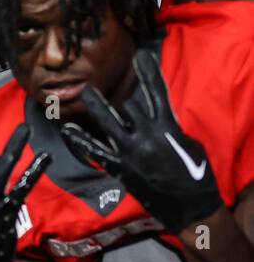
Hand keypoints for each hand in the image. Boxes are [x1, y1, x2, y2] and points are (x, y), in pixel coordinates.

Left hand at [60, 49, 222, 232]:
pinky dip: (81, 140)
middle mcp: (147, 136)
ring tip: (84, 92)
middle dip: (124, 98)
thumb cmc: (194, 173)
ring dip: (96, 106)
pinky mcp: (120, 167)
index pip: (157, 93)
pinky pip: (96, 151)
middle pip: (130, 106)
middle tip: (108, 82)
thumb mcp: (188, 143)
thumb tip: (152, 115)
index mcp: (167, 128)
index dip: (149, 73)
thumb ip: (168, 127)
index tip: (140, 55)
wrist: (190, 206)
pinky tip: (67, 130)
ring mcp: (131, 151)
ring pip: (108, 122)